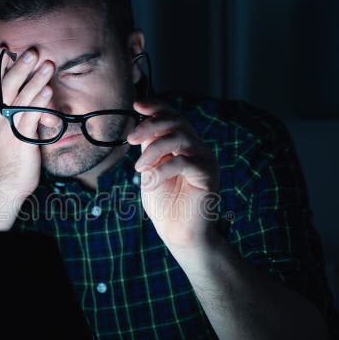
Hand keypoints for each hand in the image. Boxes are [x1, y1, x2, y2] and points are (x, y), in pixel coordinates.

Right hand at [0, 47, 55, 203]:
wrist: (5, 184)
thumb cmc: (11, 156)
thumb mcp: (9, 129)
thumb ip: (19, 111)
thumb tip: (37, 93)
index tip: (5, 48)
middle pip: (6, 86)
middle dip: (19, 66)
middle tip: (32, 51)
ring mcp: (7, 129)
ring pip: (20, 99)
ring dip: (35, 80)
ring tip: (47, 64)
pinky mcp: (21, 140)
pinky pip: (30, 117)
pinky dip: (40, 102)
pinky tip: (48, 91)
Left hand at [128, 100, 220, 249]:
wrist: (179, 235)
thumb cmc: (166, 206)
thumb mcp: (151, 171)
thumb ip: (149, 150)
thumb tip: (139, 128)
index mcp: (184, 145)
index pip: (173, 117)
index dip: (156, 107)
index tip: (136, 105)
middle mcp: (197, 149)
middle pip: (177, 122)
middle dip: (150, 126)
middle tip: (130, 140)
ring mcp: (204, 161)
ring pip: (180, 138)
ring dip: (154, 149)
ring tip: (140, 168)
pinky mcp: (208, 175)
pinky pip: (183, 162)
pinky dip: (162, 170)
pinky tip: (150, 183)